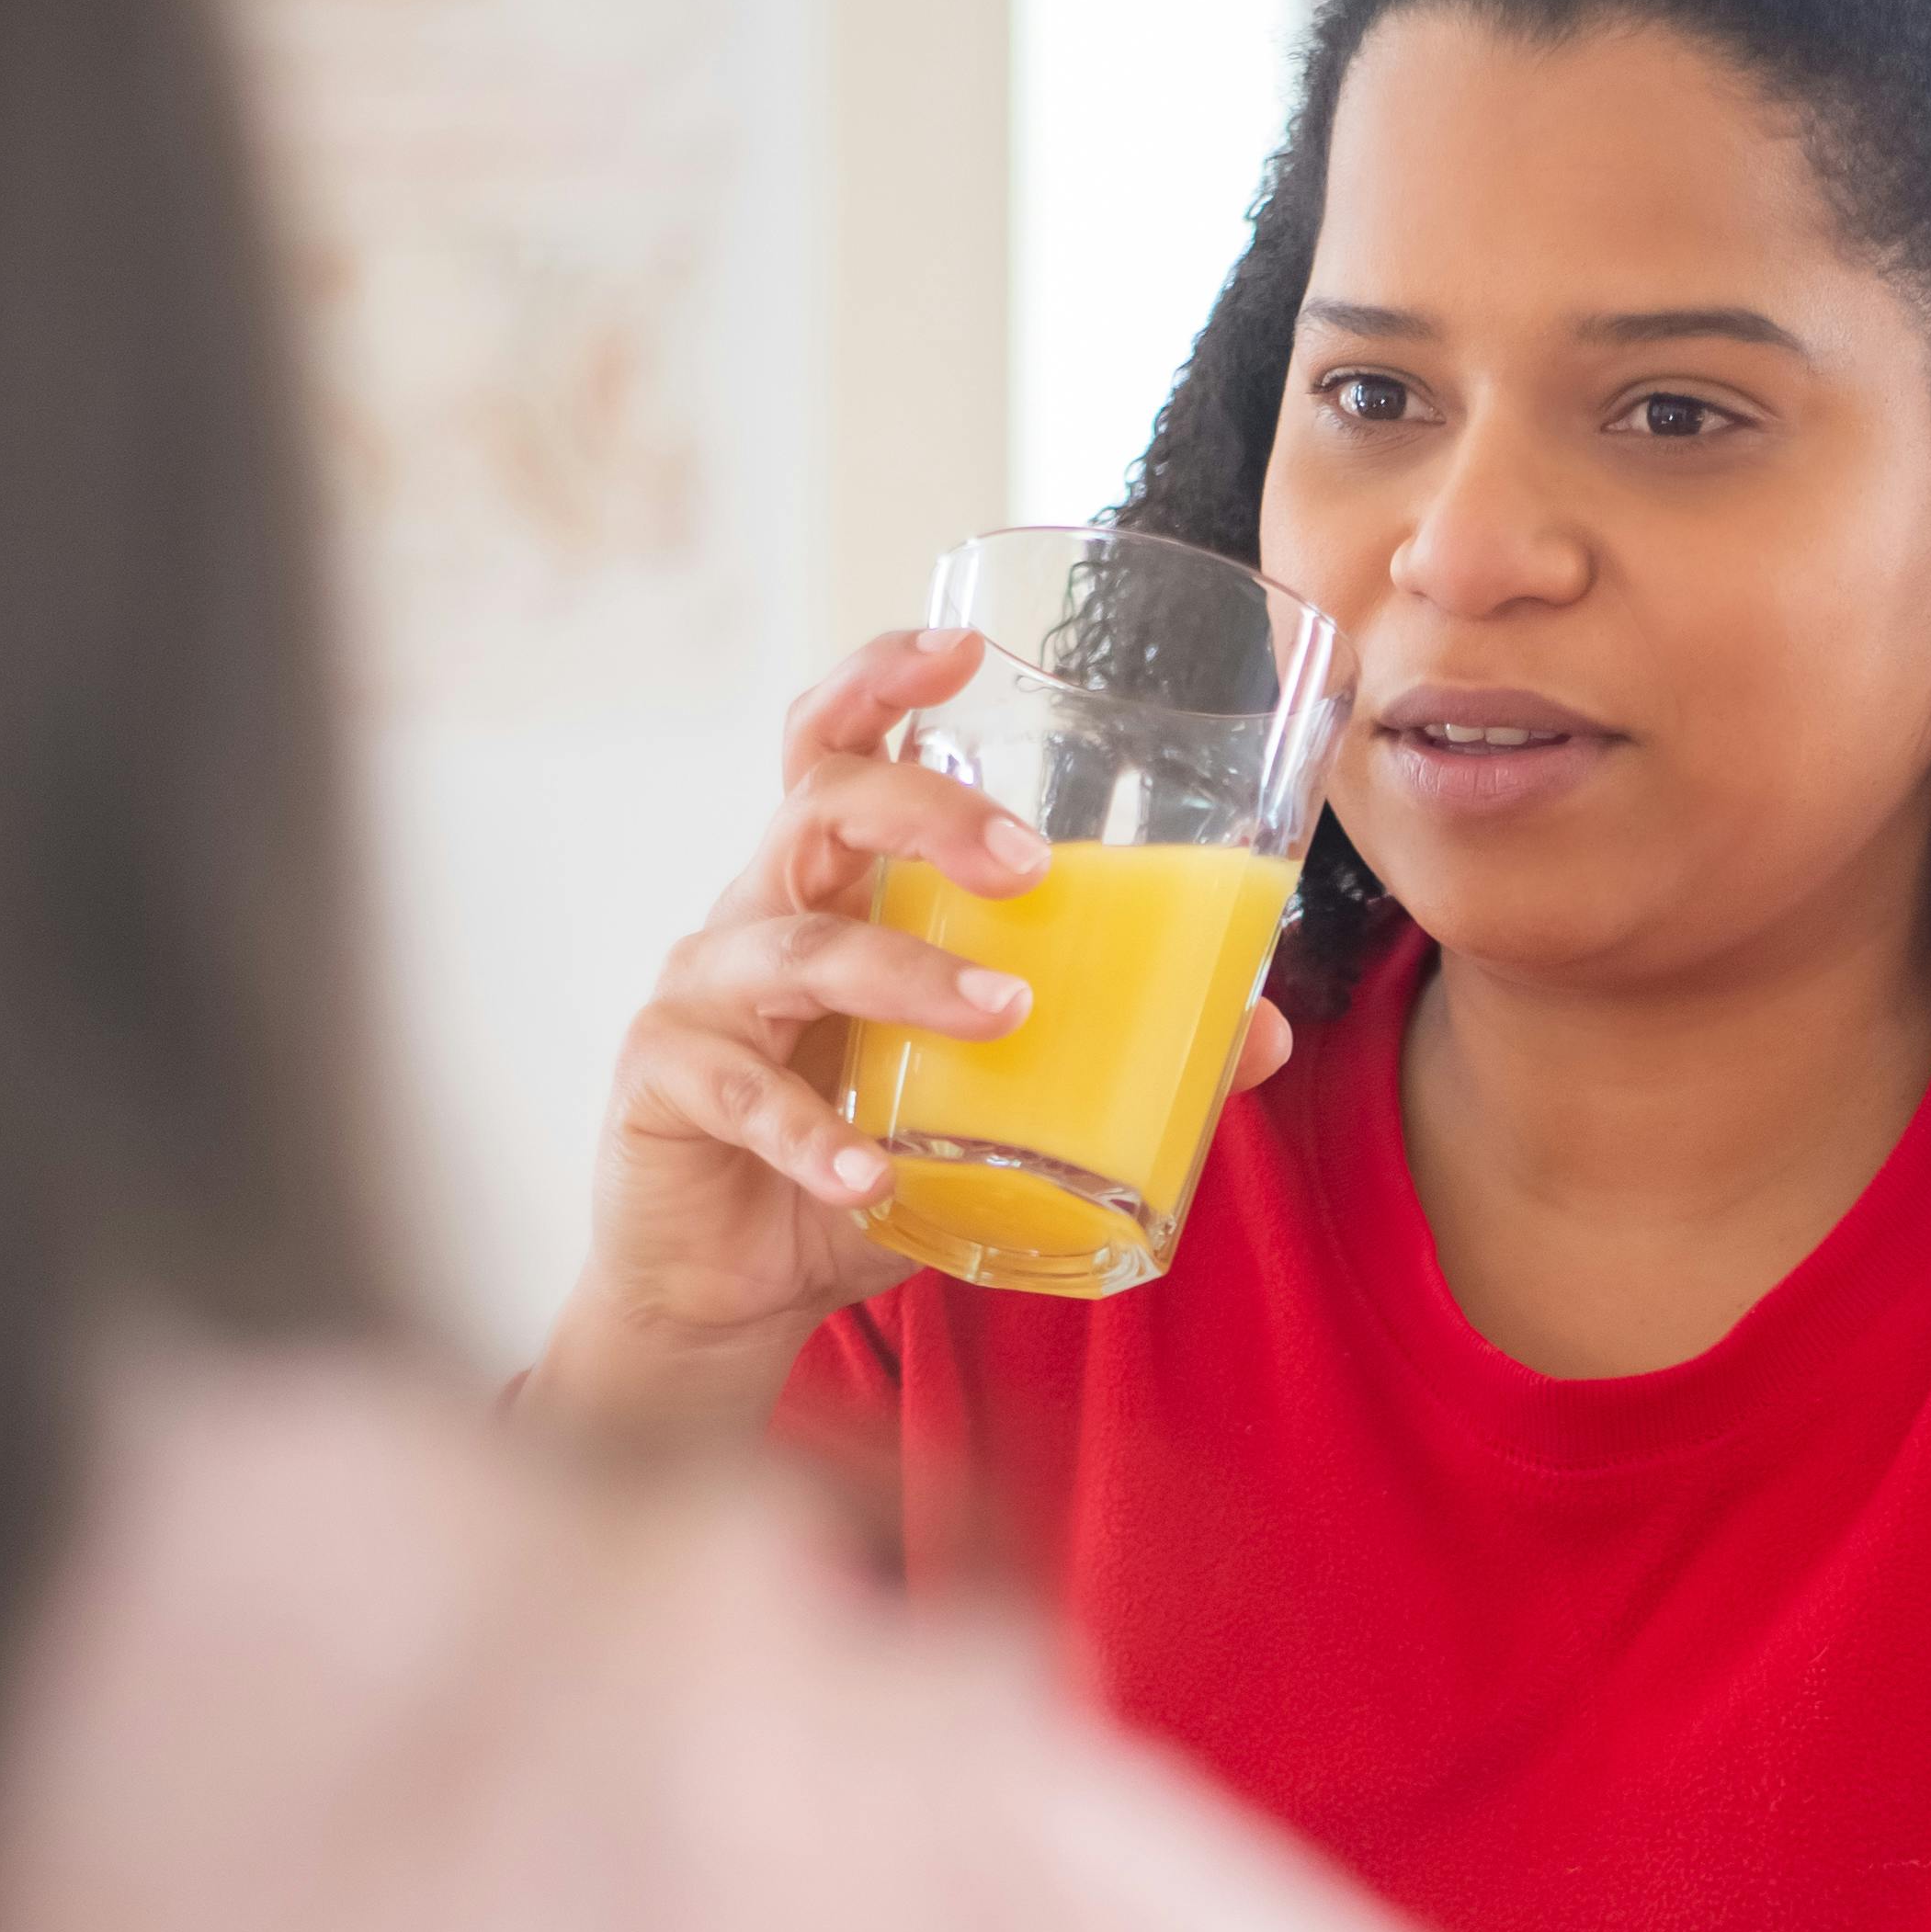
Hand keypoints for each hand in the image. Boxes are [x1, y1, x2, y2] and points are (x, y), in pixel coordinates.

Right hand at [531, 631, 1290, 1434]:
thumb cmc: (862, 1163)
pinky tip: (870, 1175)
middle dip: (925, 811)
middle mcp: (759, 914)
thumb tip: (1267, 1030)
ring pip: (791, 944)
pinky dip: (814, 1135)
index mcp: (833, 890)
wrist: (731, 1286)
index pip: (836, 747)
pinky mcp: (662, 1081)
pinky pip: (740, 1089)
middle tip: (1029, 865)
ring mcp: (701, 992)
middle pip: (818, 804)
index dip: (882, 681)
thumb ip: (1110, 1055)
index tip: (963, 646)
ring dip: (903, 974)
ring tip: (1003, 1017)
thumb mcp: (992, 1105)